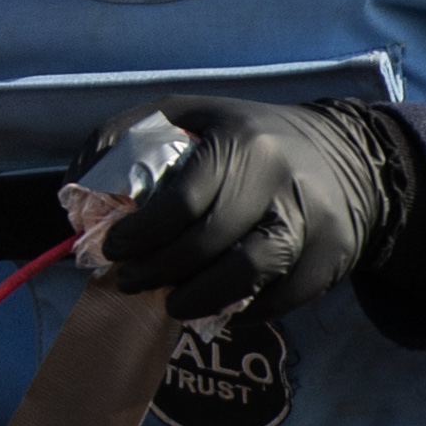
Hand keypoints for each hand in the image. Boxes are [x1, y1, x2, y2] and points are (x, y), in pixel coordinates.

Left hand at [93, 98, 404, 320]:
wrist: (348, 161)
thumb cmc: (248, 138)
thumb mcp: (191, 115)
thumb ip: (128, 139)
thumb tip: (76, 190)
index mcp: (242, 141)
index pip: (180, 202)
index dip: (138, 234)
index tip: (113, 248)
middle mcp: (280, 184)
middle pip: (205, 246)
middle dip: (155, 271)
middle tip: (129, 280)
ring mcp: (308, 228)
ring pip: (242, 281)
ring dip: (193, 300)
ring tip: (168, 301)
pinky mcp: (324, 266)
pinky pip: (269, 303)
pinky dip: (233, 310)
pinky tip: (210, 301)